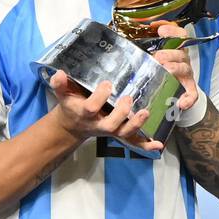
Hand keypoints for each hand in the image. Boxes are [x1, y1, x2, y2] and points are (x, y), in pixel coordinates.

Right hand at [47, 70, 163, 153]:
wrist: (73, 125)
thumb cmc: (72, 105)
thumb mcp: (63, 94)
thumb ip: (60, 84)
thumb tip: (59, 73)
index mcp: (85, 113)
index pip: (91, 108)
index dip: (99, 97)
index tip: (107, 84)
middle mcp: (99, 124)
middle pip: (111, 125)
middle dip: (121, 113)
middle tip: (128, 98)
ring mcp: (111, 130)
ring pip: (124, 133)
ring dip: (136, 125)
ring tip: (145, 112)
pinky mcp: (120, 133)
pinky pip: (134, 142)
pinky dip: (146, 145)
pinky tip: (158, 144)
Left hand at [149, 21, 198, 113]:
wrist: (172, 87)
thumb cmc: (161, 67)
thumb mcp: (156, 51)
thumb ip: (150, 40)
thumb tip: (148, 27)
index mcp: (176, 48)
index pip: (180, 35)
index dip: (172, 31)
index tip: (160, 30)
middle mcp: (182, 59)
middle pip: (180, 53)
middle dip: (169, 53)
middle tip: (157, 57)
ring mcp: (186, 74)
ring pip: (185, 69)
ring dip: (176, 68)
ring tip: (167, 70)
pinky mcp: (188, 89)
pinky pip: (192, 94)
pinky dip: (188, 98)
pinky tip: (182, 103)